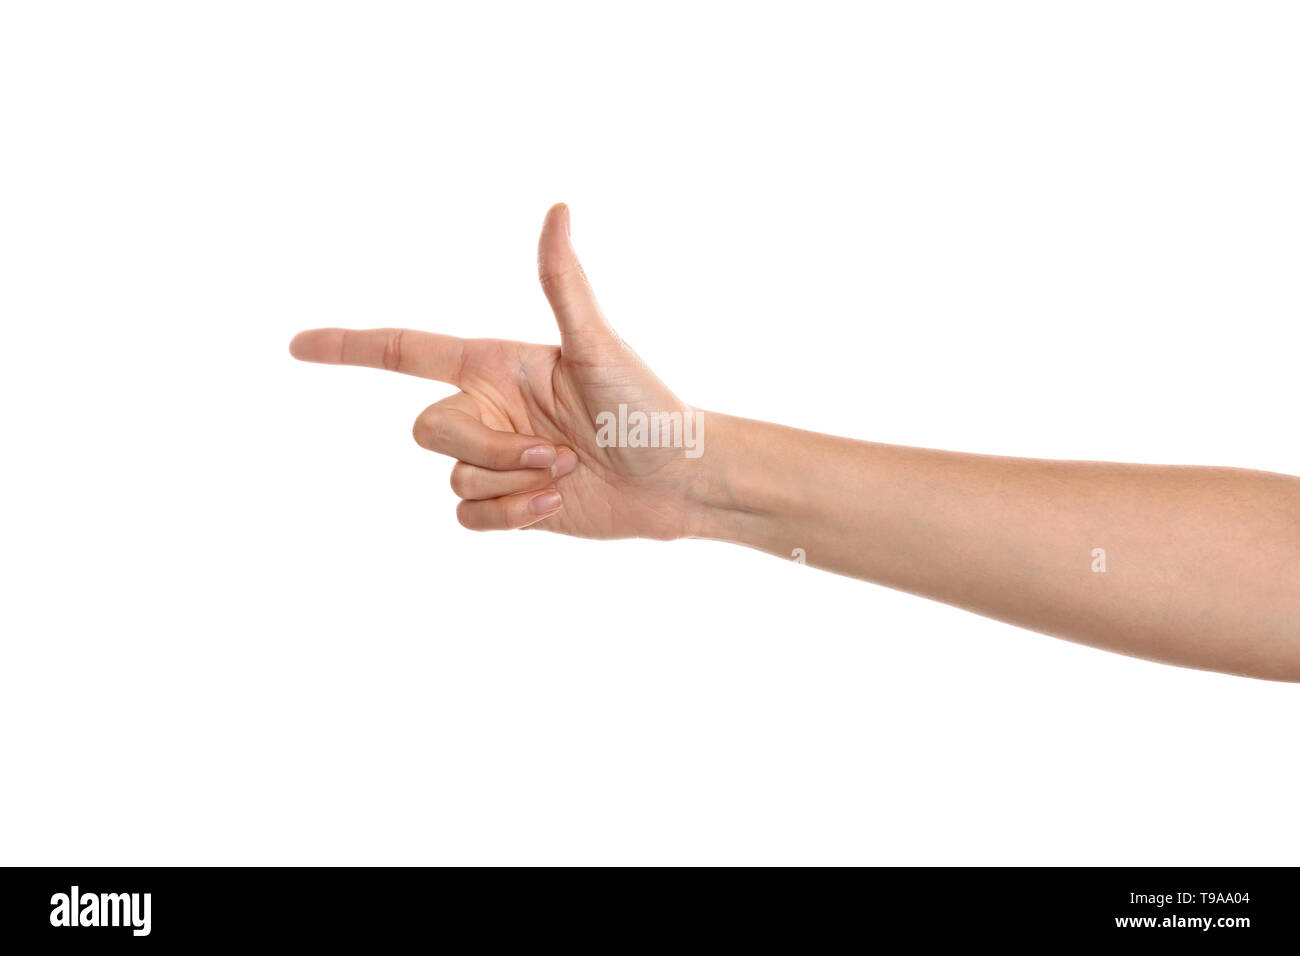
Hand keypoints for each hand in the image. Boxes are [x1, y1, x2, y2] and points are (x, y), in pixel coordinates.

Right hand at [290, 204, 703, 539]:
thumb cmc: (645, 406)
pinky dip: (509, 517)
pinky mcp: (510, 502)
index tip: (295, 345)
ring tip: (567, 473)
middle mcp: (489, 410)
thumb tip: (558, 207)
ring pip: (452, 479)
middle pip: (429, 432)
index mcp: (495, 366)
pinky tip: (556, 503)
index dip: (347, 348)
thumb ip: (563, 283)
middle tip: (556, 451)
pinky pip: (468, 517)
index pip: (404, 352)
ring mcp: (497, 459)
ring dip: (509, 485)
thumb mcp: (598, 345)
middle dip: (486, 450)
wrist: (677, 479)